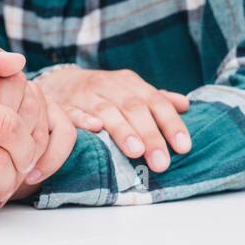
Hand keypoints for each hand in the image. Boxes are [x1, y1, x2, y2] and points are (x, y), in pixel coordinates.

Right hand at [36, 66, 190, 172]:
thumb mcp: (129, 90)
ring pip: (106, 110)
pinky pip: (73, 112)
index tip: (183, 147)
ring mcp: (85, 95)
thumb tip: (185, 105)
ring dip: (122, 130)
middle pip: (133, 108)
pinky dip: (84, 119)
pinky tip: (95, 128)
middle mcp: (109, 85)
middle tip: (161, 161)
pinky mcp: (64, 106)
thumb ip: (156, 100)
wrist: (59, 82)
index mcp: (130, 83)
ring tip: (136, 151)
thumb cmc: (102, 93)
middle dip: (150, 135)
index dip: (171, 123)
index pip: (156, 102)